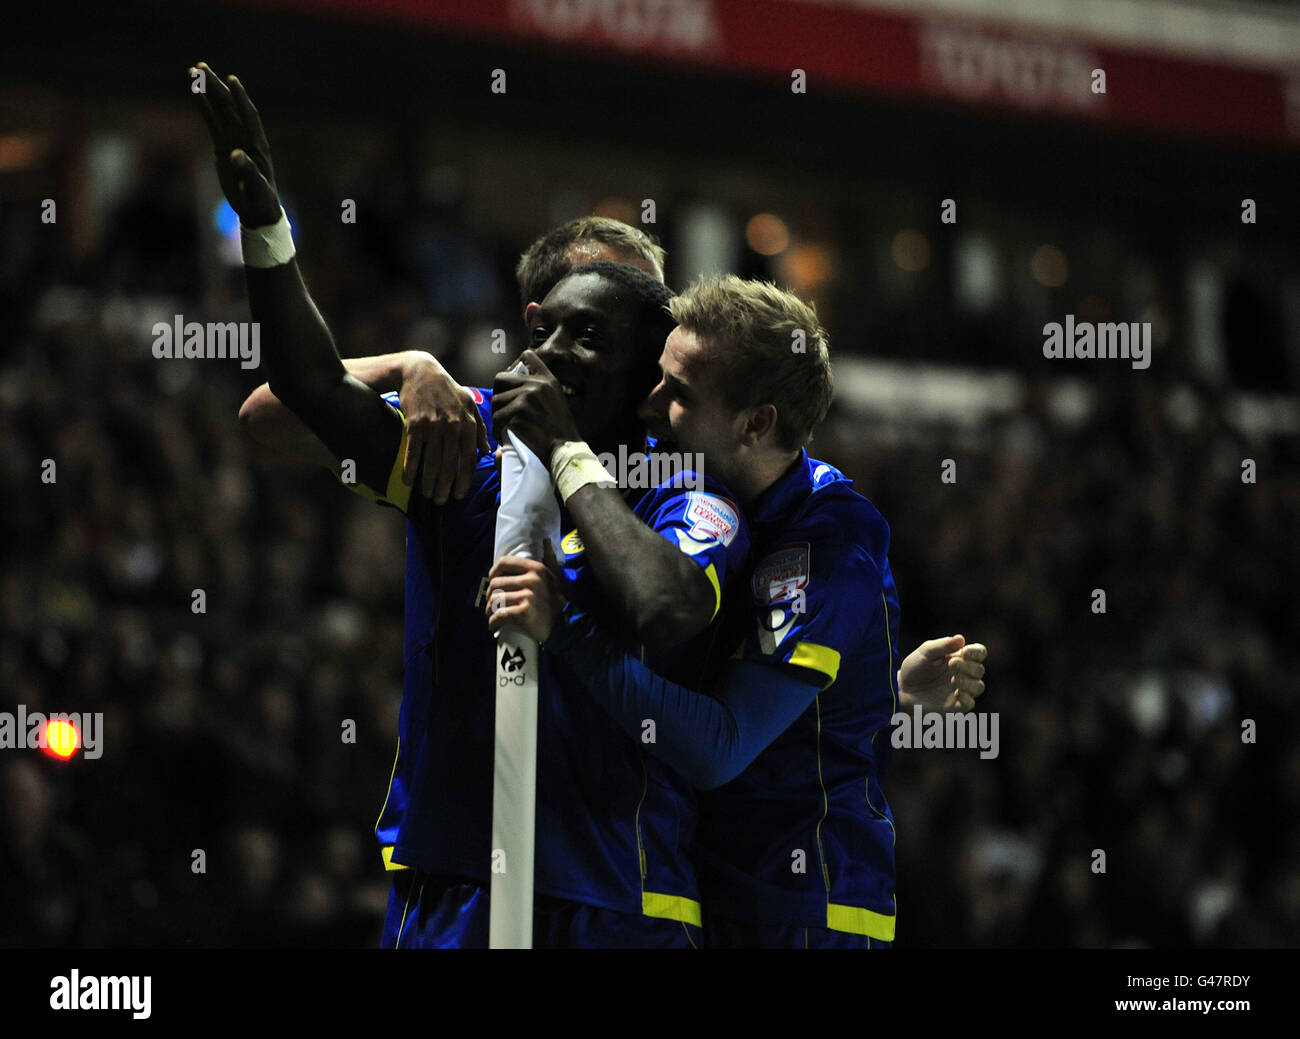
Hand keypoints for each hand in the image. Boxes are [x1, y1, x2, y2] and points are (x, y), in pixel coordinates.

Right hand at [190, 61, 281, 227]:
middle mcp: (246, 137)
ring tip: (193, 71)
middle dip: (217, 87)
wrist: (256, 209)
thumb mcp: (255, 188)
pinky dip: (204, 108)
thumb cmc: (260, 200)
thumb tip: (235, 155)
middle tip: (201, 67)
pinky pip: (212, 122)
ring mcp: (234, 139)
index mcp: (257, 144)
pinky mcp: (222, 145)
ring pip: (220, 110)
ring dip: (208, 91)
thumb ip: (246, 171)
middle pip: (230, 106)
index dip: (240, 98)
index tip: (231, 80)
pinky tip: (194, 92)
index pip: (249, 115)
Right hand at [398, 354, 489, 502]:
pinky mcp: (414, 424)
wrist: (421, 372)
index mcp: (468, 424)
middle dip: (445, 486)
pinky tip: (409, 481)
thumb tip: (487, 452)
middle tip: (441, 500)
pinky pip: (413, 452)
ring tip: (428, 494)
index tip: (459, 495)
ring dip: (428, 482)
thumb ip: (479, 429)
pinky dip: (410, 469)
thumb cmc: (448, 390)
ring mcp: (432, 425)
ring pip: (431, 462)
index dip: (464, 480)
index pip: (469, 459)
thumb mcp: (469, 404)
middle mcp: (452, 426)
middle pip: (449, 465)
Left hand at [485, 540, 565, 642]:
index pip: (504, 562)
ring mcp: (528, 596)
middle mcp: (531, 580)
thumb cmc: (558, 602)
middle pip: (495, 584)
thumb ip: (550, 559)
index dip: (493, 572)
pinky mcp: (524, 612)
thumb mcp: (556, 576)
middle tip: (492, 604)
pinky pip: (499, 615)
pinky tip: (494, 626)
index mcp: (536, 569)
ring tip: (493, 615)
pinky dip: (493, 622)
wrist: (566, 625)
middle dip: (490, 596)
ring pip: (495, 600)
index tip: (493, 582)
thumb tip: (546, 540)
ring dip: (490, 611)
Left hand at [491, 349, 581, 464]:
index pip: (527, 356)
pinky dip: (498, 430)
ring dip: (497, 416)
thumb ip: (539, 388)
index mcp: (548, 380)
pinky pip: (497, 418)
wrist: (564, 451)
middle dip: (498, 395)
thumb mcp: (556, 400)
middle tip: (503, 411)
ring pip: (496, 401)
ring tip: (506, 427)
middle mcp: (537, 384)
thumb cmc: (559, 430)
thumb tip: (515, 378)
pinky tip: (505, 436)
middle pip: (500, 378)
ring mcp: (527, 398)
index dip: (514, 367)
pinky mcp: (518, 413)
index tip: (512, 384)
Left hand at [898, 635, 986, 712]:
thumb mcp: (925, 652)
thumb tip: (961, 639)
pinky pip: (970, 703)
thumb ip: (942, 645)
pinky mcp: (955, 706)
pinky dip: (966, 696)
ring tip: (953, 679)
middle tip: (951, 664)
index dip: (976, 652)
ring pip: (978, 686)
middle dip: (968, 666)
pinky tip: (956, 692)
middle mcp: (963, 674)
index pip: (979, 653)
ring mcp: (961, 690)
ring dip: (968, 681)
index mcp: (959, 658)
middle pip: (979, 670)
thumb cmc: (914, 669)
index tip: (965, 652)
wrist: (902, 690)